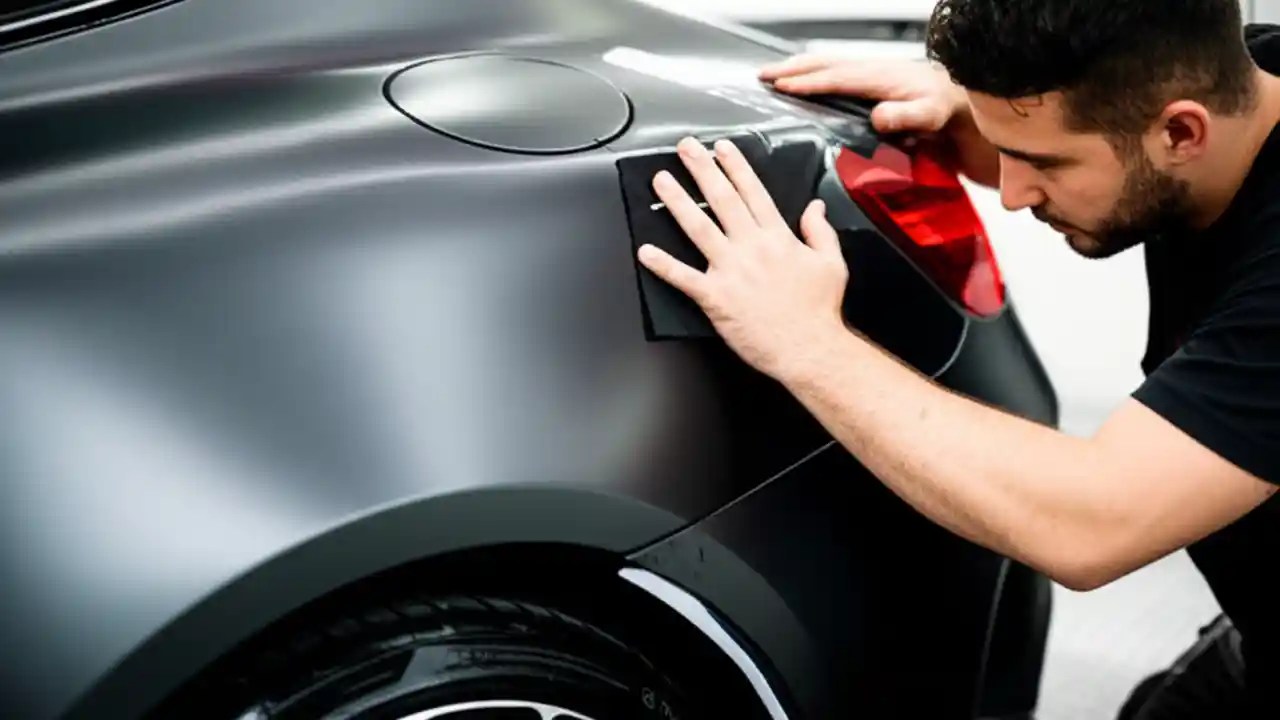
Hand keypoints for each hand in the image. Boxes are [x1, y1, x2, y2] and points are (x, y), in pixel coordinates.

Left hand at [636, 137, 849, 380]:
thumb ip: (820, 230)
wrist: (809, 349)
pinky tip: (645, 251)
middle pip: (722, 200)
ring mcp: (731, 271)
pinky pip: (684, 278)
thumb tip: (814, 206)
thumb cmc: (820, 311)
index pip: (752, 192)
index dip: (735, 167)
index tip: (720, 149)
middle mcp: (752, 248)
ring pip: (699, 228)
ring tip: (661, 181)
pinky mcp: (716, 298)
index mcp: (778, 238)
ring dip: (677, 202)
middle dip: (702, 170)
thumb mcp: (831, 263)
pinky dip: (663, 265)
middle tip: (685, 148)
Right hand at [759, 54, 963, 135]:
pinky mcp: (875, 86)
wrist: (969, 106)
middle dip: (793, 69)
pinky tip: (808, 85)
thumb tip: (877, 116)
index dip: (807, 82)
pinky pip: (838, 75)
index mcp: (882, 79)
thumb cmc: (949, 112)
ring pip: (829, 67)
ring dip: (800, 69)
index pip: (836, 79)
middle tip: (763, 76)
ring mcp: (873, 77)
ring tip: (775, 76)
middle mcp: (874, 72)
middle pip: (826, 65)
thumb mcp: (931, 116)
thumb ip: (906, 117)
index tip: (779, 85)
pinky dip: (816, 76)